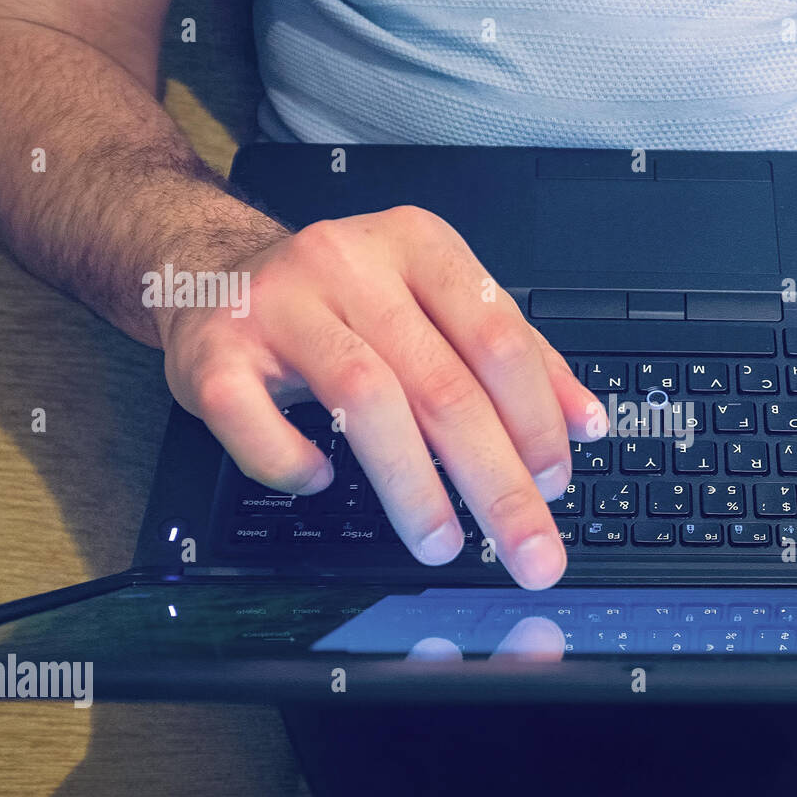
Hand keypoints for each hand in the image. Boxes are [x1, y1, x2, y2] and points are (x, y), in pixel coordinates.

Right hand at [155, 206, 605, 589]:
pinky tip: (320, 483)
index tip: (556, 482)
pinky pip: (252, 419)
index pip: (499, 339)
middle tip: (529, 548)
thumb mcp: (437, 306)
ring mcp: (279, 303)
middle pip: (444, 383)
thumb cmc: (342, 300)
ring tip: (442, 542)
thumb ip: (515, 360)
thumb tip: (585, 425)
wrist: (211, 268)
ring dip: (412, 486)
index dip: (536, 419)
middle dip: (497, 480)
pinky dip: (290, 464)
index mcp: (420, 248)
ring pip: (365, 399)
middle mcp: (353, 264)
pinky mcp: (215, 348)